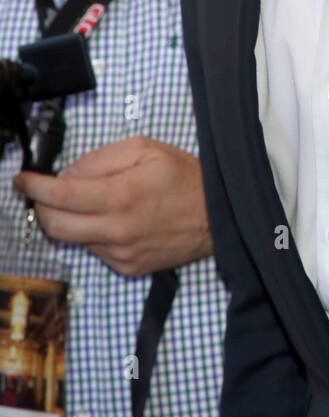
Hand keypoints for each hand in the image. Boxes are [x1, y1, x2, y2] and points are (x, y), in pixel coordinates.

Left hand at [14, 137, 212, 275]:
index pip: (60, 195)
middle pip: (55, 225)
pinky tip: (110, 219)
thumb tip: (68, 174)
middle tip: (41, 192)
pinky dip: (91, 233)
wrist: (218, 215)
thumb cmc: (184, 178)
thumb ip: (101, 159)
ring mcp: (121, 253)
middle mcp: (117, 230)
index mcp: (121, 196)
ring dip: (67, 219)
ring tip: (85, 202)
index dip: (34, 186)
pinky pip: (94, 250)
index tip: (22, 179)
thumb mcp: (145, 149)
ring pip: (73, 239)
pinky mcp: (128, 267)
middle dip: (40, 207)